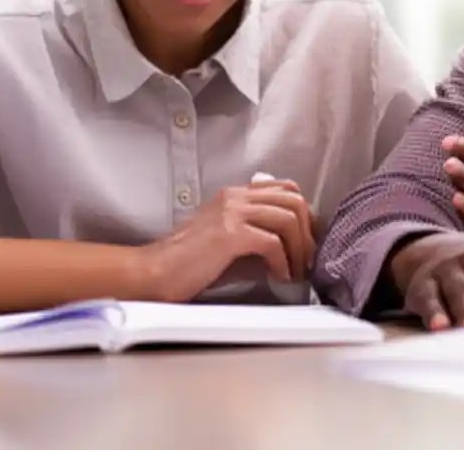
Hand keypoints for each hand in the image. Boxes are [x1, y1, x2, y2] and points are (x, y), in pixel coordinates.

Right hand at [148, 179, 313, 301]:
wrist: (155, 272)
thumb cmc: (189, 263)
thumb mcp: (227, 238)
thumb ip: (255, 232)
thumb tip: (293, 245)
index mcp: (234, 195)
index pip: (285, 188)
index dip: (305, 214)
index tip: (307, 241)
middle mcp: (235, 197)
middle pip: (293, 200)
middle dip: (308, 231)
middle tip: (308, 258)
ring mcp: (231, 213)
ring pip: (288, 218)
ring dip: (300, 248)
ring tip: (297, 271)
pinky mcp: (229, 235)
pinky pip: (272, 242)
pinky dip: (283, 262)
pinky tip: (279, 276)